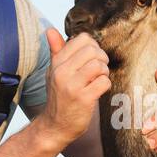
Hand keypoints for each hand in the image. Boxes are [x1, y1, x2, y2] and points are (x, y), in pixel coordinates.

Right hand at [36, 28, 110, 149]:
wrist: (55, 126)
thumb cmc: (59, 97)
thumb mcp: (54, 72)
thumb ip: (56, 51)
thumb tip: (50, 30)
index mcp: (57, 63)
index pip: (82, 39)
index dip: (93, 47)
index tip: (92, 58)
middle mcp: (62, 72)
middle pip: (93, 50)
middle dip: (101, 58)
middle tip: (98, 70)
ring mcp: (72, 86)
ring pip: (99, 65)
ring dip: (104, 72)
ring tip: (97, 80)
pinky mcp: (83, 99)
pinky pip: (103, 82)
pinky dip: (105, 85)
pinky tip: (98, 90)